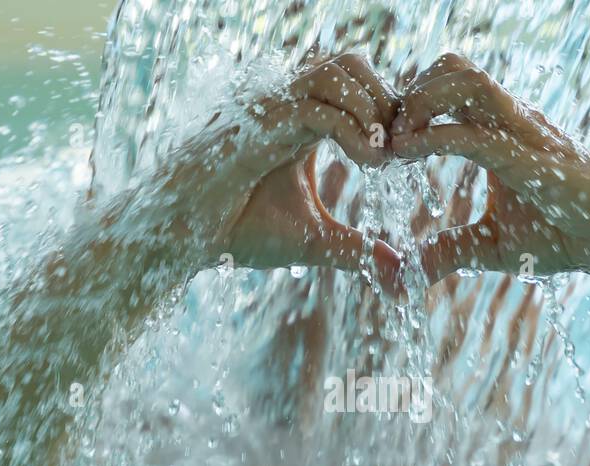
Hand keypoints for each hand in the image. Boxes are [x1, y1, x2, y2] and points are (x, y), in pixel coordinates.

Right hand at [208, 53, 402, 287]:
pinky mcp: (257, 125)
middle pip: (353, 64)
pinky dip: (351, 129)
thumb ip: (358, 251)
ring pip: (335, 72)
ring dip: (372, 108)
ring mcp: (271, 109)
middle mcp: (288, 104)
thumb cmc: (236, 231)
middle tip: (403, 149)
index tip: (408, 154)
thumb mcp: (313, 242)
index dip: (391, 111)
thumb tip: (400, 278)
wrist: (181, 235)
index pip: (358, 85)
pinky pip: (315, 107)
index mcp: (302, 120)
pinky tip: (369, 163)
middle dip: (387, 100)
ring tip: (385, 156)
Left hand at [392, 53, 589, 326]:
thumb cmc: (563, 236)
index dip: (409, 103)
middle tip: (385, 137)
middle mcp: (510, 119)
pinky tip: (407, 155)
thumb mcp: (491, 246)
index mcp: (500, 130)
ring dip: (419, 103)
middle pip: (452, 66)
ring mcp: (523, 131)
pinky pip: (475, 131)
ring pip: (463, 79)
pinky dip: (433, 137)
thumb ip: (449, 252)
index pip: (448, 85)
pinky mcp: (530, 157)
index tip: (385, 143)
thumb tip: (410, 270)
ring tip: (396, 143)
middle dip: (409, 92)